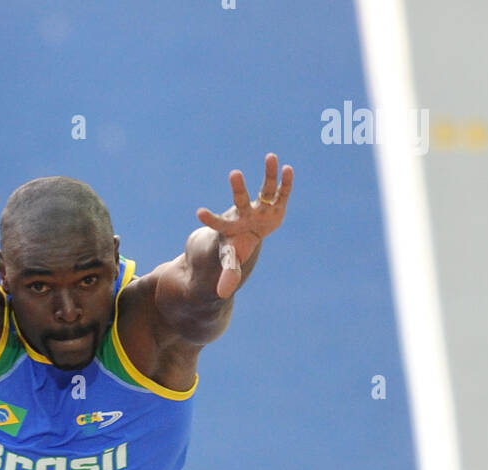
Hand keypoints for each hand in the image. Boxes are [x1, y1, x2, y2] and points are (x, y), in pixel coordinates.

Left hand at [197, 154, 292, 296]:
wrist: (248, 232)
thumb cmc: (236, 245)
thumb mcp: (231, 260)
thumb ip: (228, 274)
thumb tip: (222, 294)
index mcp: (230, 227)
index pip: (218, 224)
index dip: (210, 219)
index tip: (199, 212)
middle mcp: (244, 213)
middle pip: (240, 201)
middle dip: (238, 189)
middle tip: (234, 174)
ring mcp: (260, 207)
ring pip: (264, 190)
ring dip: (269, 174)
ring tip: (271, 156)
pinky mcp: (275, 206)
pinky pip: (281, 193)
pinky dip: (285, 183)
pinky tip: (288, 169)